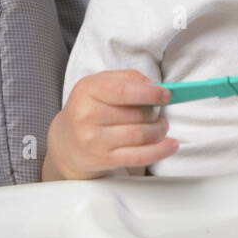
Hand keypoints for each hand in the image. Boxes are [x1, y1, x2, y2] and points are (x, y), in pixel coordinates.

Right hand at [48, 70, 176, 179]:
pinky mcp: (102, 159)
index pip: (122, 91)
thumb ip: (130, 78)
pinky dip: (159, 151)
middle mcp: (86, 115)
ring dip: (159, 130)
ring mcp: (92, 140)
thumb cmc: (93, 108)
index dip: (149, 93)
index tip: (167, 95)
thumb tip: (156, 87)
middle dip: (155, 114)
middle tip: (159, 113)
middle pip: (136, 114)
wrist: (67, 142)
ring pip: (140, 135)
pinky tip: (171, 145)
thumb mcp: (103, 84)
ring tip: (161, 127)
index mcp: (88, 90)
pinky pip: (138, 156)